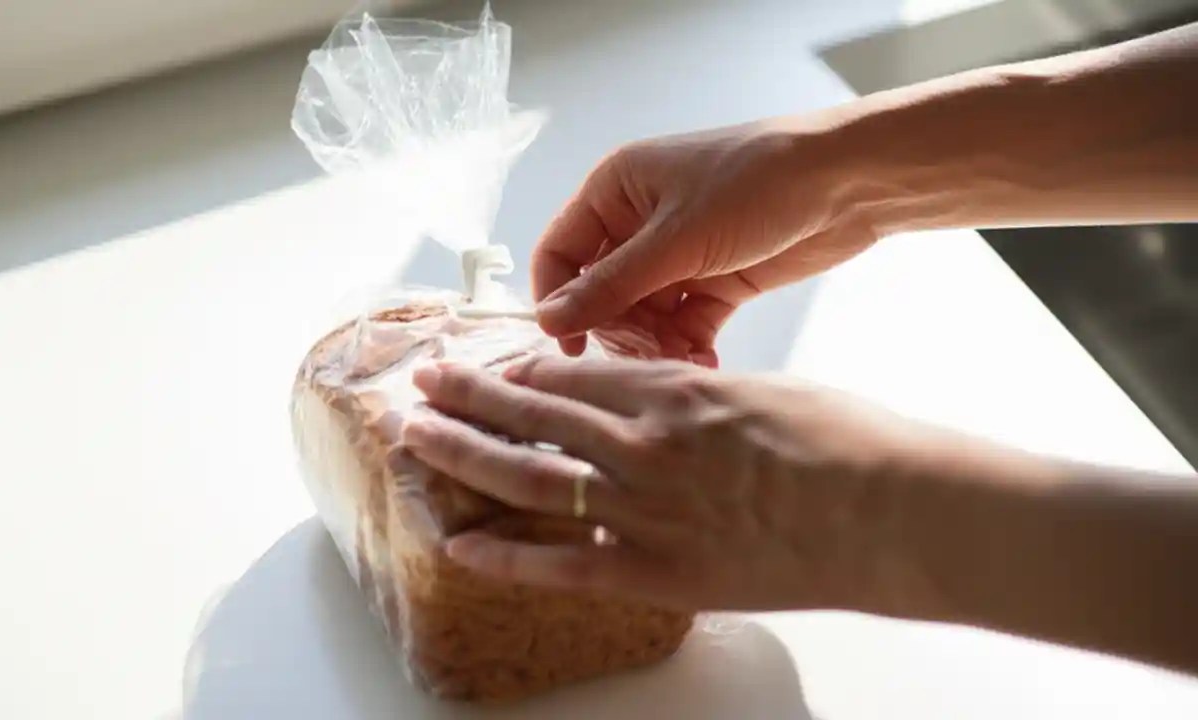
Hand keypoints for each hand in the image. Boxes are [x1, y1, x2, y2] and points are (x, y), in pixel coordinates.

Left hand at [400, 356, 938, 612]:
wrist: (897, 509)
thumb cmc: (852, 442)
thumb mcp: (767, 392)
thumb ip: (702, 396)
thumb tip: (670, 399)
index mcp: (674, 390)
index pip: (573, 375)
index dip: (520, 369)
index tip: (490, 365)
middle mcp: (643, 443)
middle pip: (533, 413)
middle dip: (469, 395)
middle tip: (425, 383)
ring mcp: (644, 507)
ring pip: (531, 476)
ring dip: (466, 455)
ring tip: (418, 438)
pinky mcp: (659, 570)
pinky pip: (563, 562)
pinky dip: (506, 554)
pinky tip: (459, 543)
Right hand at [531, 118, 877, 366]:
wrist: (849, 182)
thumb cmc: (755, 185)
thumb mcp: (675, 239)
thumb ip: (610, 286)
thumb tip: (548, 321)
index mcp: (614, 191)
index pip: (559, 254)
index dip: (558, 301)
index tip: (570, 348)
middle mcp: (639, 223)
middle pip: (602, 295)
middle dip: (620, 330)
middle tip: (651, 353)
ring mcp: (680, 254)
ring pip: (644, 316)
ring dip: (657, 345)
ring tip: (684, 362)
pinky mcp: (718, 281)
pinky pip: (685, 325)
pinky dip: (689, 347)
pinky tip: (705, 364)